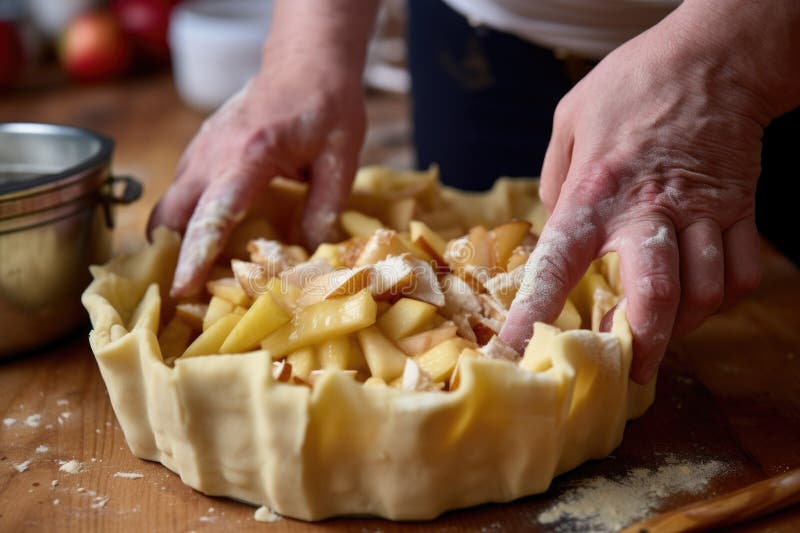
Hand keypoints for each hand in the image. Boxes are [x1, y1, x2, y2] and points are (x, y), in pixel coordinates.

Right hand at [148, 41, 365, 297]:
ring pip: (169, 204)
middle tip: (187, 295)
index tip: (181, 290)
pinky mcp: (201, 150)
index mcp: (249, 156)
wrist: (306, 61)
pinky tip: (210, 239)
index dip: (195, 256)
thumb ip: (325, 209)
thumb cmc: (328, 106)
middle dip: (171, 256)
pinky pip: (182, 191)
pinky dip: (186, 219)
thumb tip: (309, 256)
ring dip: (176, 240)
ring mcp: (201, 149)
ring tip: (199, 275)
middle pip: (169, 215)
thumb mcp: (341, 160)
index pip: (212, 215)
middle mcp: (213, 154)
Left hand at [499, 3, 777, 382]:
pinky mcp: (740, 210)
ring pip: (704, 294)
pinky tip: (700, 299)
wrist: (714, 57)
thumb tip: (553, 221)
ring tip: (660, 336)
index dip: (531, 317)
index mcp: (594, 193)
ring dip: (682, 327)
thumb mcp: (569, 121)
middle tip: (629, 370)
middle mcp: (649, 212)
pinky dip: (723, 298)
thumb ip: (556, 179)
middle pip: (655, 296)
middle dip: (641, 344)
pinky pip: (742, 274)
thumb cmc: (634, 85)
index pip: (556, 268)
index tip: (511, 354)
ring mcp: (701, 213)